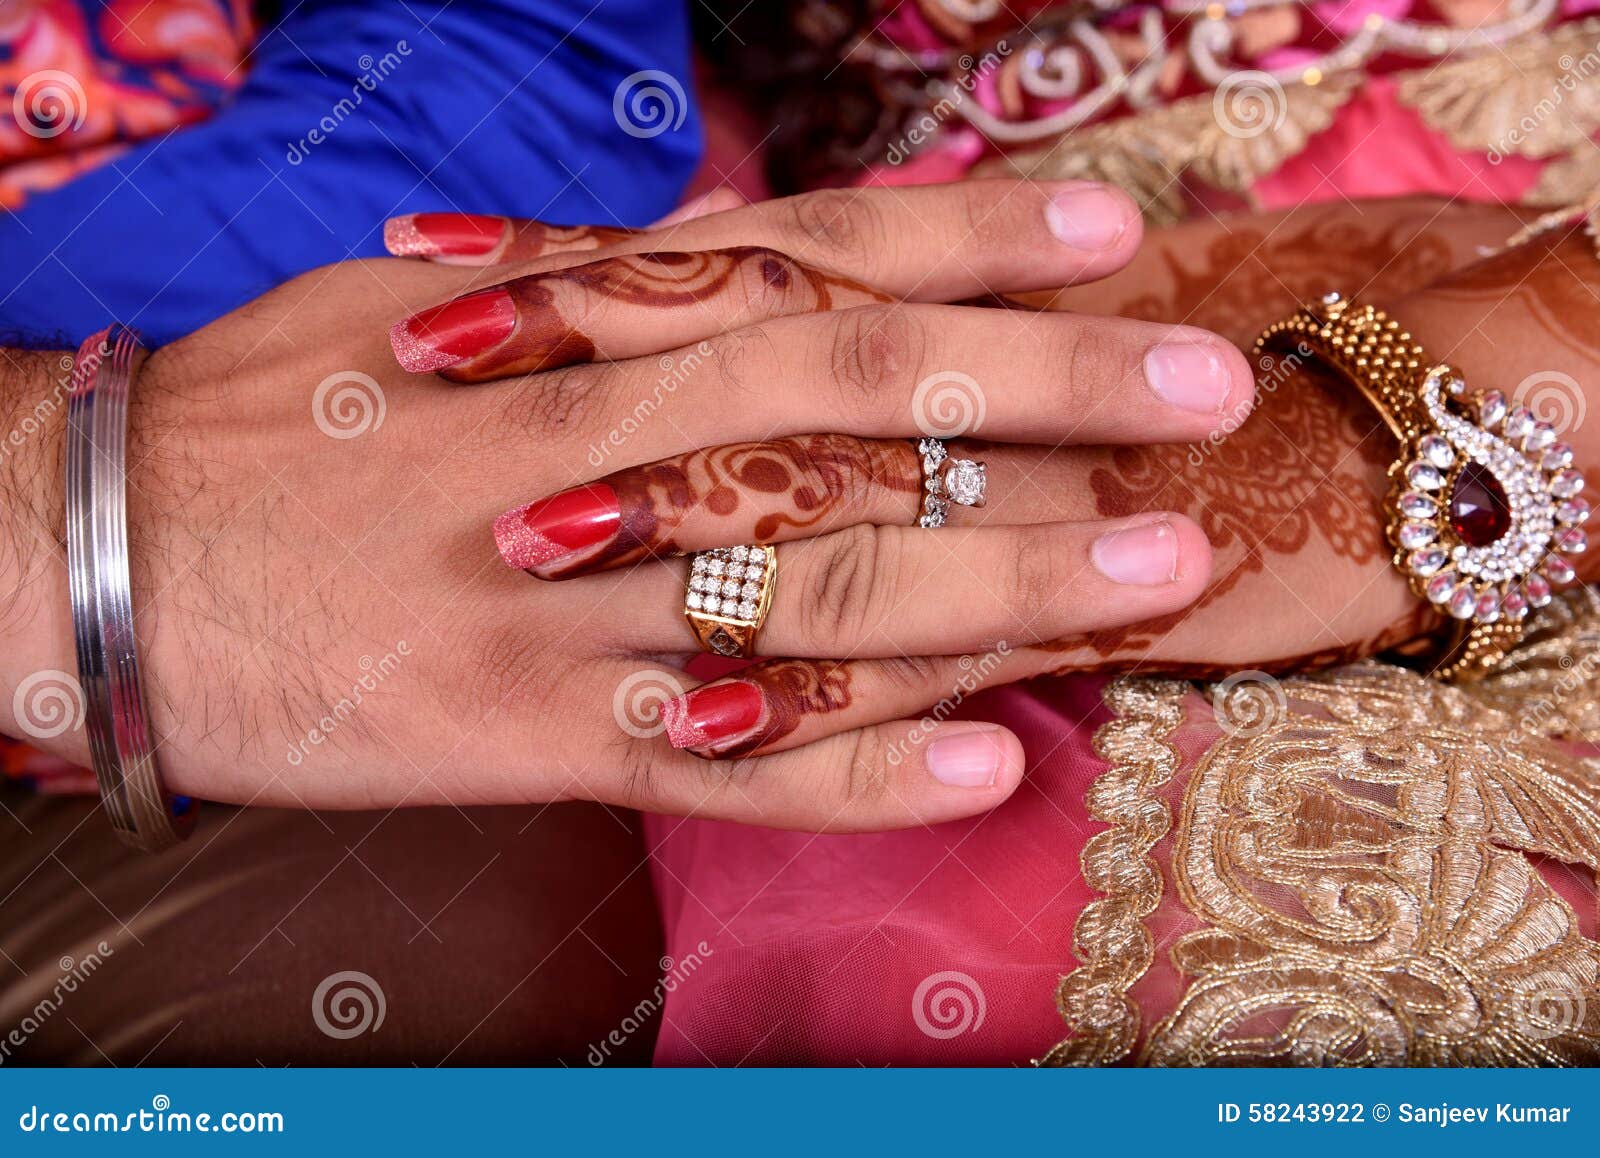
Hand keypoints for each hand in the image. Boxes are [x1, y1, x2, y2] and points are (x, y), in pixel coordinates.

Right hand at [0, 180, 1252, 829]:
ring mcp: (561, 605)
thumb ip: (604, 288)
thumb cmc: (270, 416)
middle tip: (1200, 386)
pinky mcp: (527, 741)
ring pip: (813, 584)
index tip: (1111, 230)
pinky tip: (994, 769)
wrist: (79, 552)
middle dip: (1036, 385)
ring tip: (1150, 579)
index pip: (800, 258)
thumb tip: (751, 245)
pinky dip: (861, 767)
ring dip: (997, 581)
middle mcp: (584, 453)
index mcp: (562, 331)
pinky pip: (724, 763)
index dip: (965, 237)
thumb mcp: (429, 304)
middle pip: (843, 400)